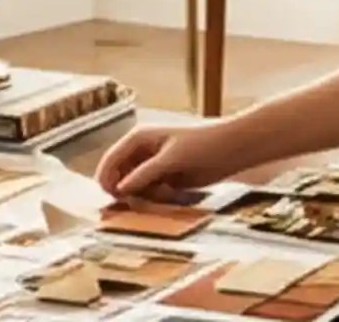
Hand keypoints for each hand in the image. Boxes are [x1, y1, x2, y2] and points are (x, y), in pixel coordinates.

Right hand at [95, 120, 252, 199]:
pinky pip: (150, 194)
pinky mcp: (165, 180)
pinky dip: (157, 199)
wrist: (231, 149)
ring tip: (167, 192)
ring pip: (134, 189)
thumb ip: (144, 174)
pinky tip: (173, 194)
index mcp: (138, 139)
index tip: (115, 198)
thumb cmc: (202, 145)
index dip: (107, 179)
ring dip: (146, 196)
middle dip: (129, 191)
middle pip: (119, 177)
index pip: (111, 160)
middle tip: (146, 198)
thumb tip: (119, 189)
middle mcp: (141, 152)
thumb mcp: (171, 159)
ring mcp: (153, 167)